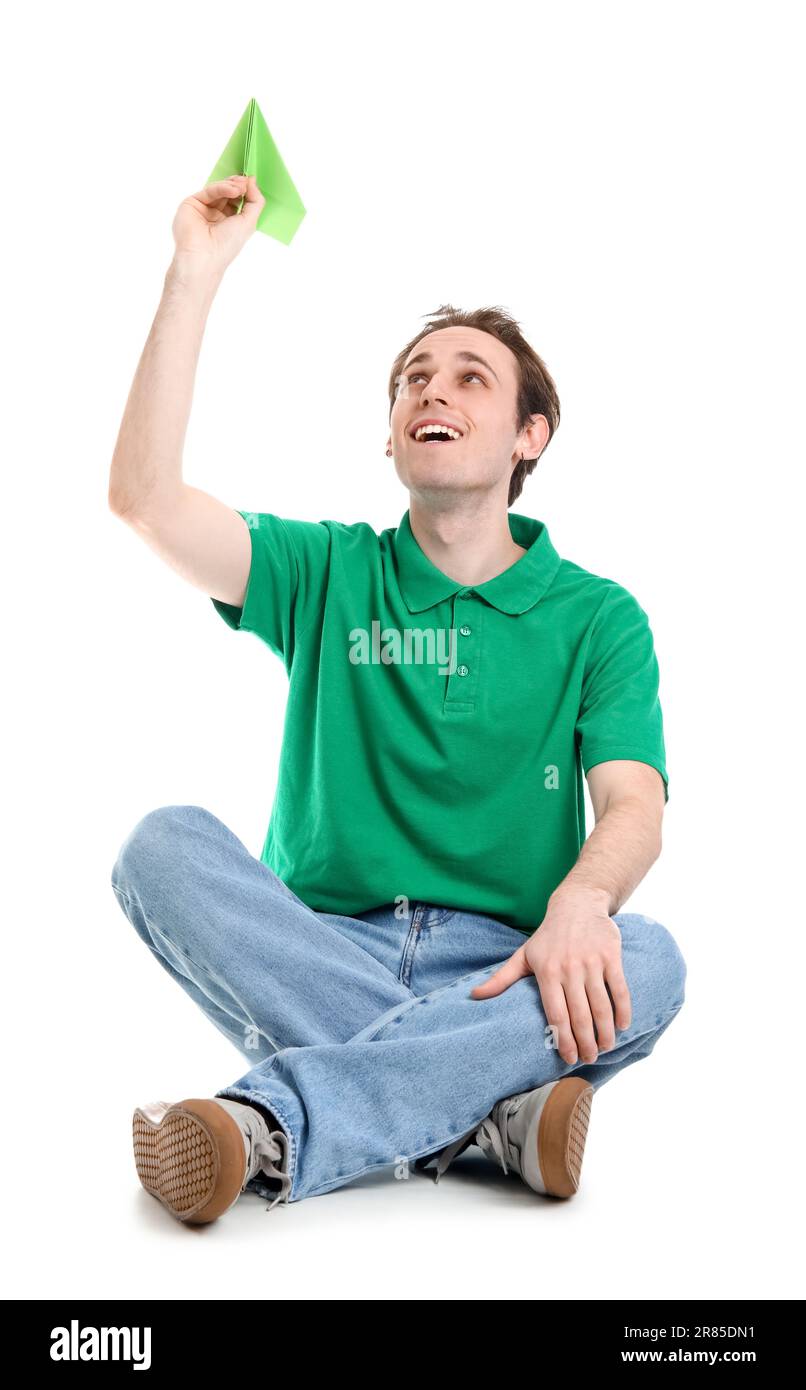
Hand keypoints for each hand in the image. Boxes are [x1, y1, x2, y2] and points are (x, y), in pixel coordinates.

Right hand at [170, 175, 265, 280]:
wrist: (203, 255)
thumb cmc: (227, 245)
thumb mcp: (249, 222)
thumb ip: (255, 201)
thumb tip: (252, 180)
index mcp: (229, 222)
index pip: (237, 201)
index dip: (246, 191)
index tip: (252, 181)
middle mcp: (216, 215)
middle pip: (228, 192)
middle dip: (238, 185)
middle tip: (246, 181)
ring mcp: (204, 209)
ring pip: (219, 190)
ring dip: (232, 186)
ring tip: (240, 188)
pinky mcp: (192, 203)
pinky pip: (209, 191)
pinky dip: (222, 188)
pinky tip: (233, 190)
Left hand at [470, 888, 631, 1064]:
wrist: (576, 905)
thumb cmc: (548, 937)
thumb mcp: (523, 955)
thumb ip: (501, 978)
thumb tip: (475, 996)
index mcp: (547, 972)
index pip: (556, 1014)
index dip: (563, 1040)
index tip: (568, 1058)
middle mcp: (569, 969)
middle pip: (580, 1015)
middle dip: (586, 1043)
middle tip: (589, 1059)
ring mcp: (592, 963)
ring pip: (601, 1005)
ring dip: (605, 1032)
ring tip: (605, 1047)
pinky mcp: (611, 956)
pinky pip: (619, 989)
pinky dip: (623, 1010)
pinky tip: (623, 1026)